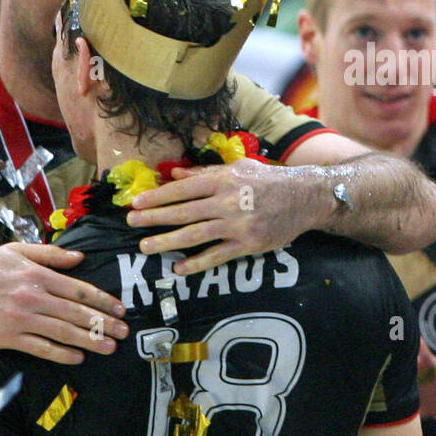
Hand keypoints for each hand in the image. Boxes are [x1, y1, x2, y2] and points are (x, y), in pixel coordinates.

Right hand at [0, 244, 127, 363]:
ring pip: (63, 332)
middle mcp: (32, 296)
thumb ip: (50, 254)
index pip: (78, 290)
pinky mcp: (8, 337)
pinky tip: (78, 357)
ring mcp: (20, 319)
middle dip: (103, 323)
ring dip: (89, 340)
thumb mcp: (16, 251)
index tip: (120, 309)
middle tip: (124, 331)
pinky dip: (61, 354)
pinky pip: (40, 348)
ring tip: (109, 347)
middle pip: (76, 313)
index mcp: (37, 275)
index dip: (102, 301)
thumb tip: (80, 258)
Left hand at [128, 161, 324, 274]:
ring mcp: (237, 226)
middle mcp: (227, 202)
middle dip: (153, 218)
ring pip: (195, 235)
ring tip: (146, 247)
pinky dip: (197, 263)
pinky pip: (217, 256)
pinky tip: (179, 268)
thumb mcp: (237, 168)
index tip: (135, 202)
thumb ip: (204, 172)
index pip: (182, 189)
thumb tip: (174, 174)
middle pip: (183, 212)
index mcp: (223, 180)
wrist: (304, 198)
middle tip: (131, 223)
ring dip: (167, 241)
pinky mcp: (248, 245)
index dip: (156, 196)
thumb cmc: (268, 180)